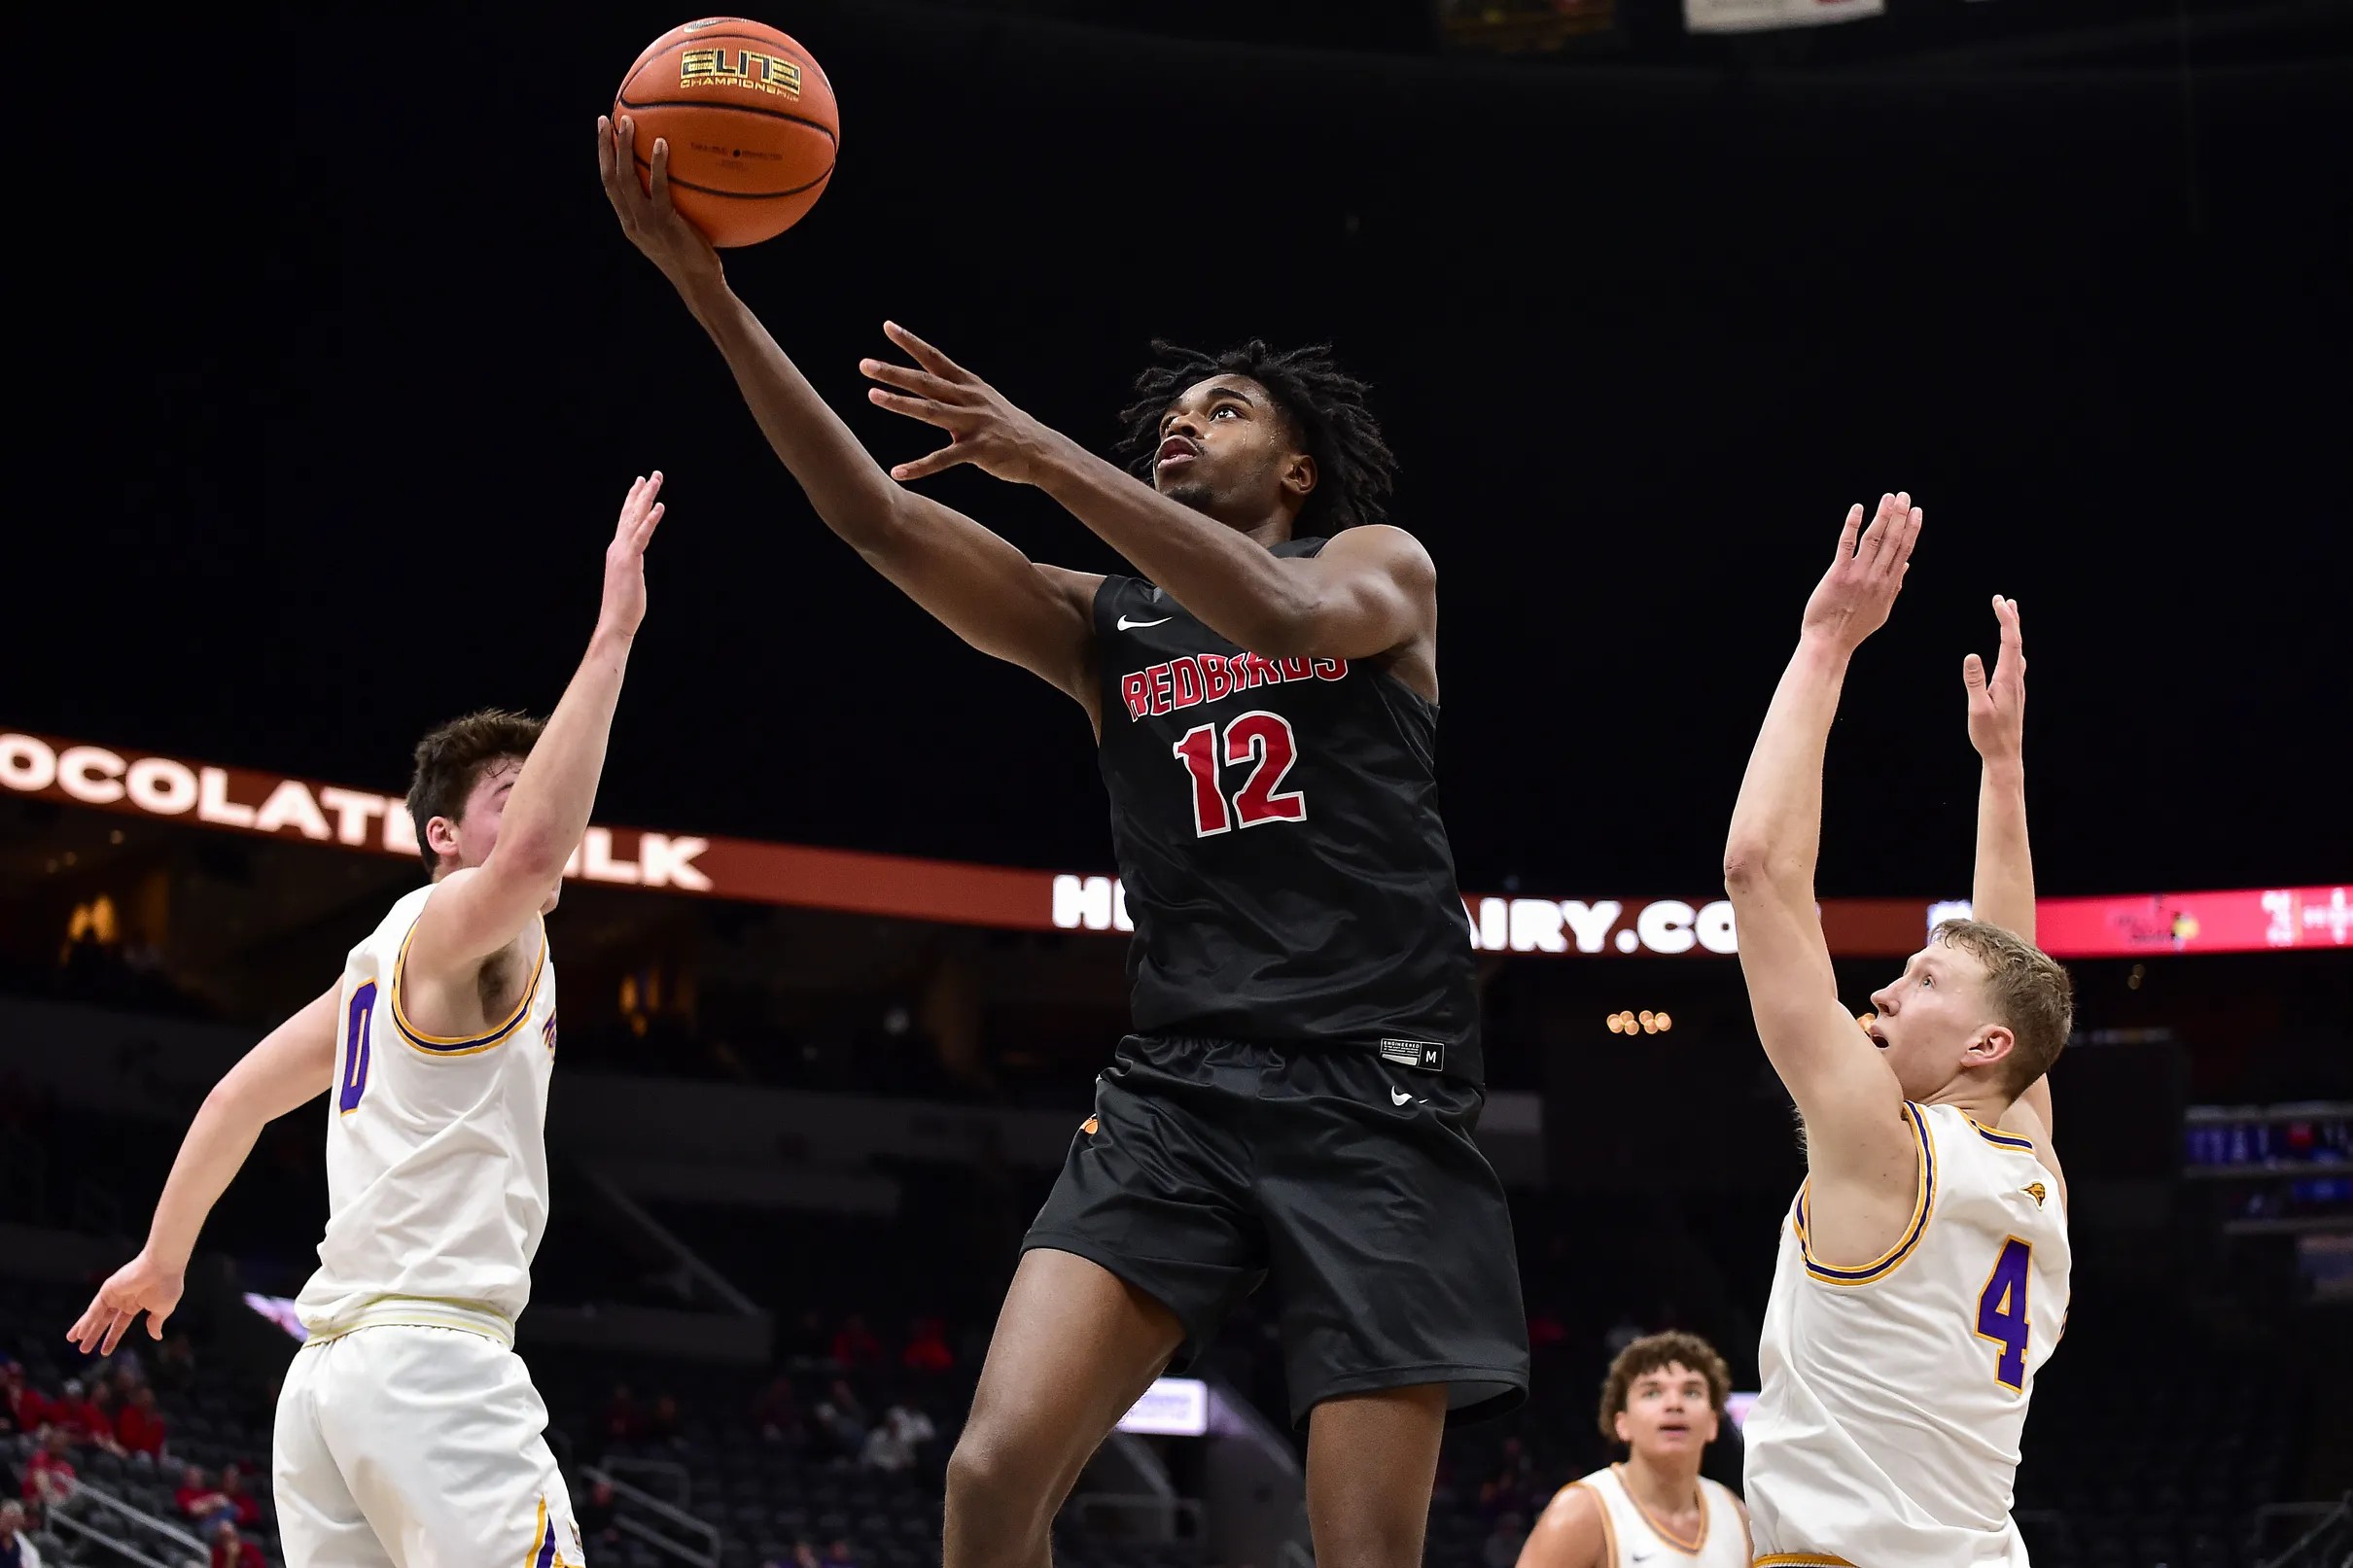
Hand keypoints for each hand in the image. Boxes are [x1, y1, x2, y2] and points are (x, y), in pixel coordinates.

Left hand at [68, 1248, 183, 1354]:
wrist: (163, 1266)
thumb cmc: (167, 1285)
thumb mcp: (163, 1309)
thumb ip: (156, 1323)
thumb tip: (156, 1336)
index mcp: (137, 1303)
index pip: (121, 1323)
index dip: (112, 1338)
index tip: (104, 1352)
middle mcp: (123, 1299)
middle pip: (105, 1320)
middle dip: (94, 1334)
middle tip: (83, 1349)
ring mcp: (114, 1294)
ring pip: (96, 1315)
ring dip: (85, 1328)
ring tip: (73, 1341)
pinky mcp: (108, 1289)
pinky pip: (95, 1309)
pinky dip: (87, 1321)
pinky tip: (80, 1333)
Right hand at [598, 116, 724, 298]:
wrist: (700, 285)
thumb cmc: (694, 259)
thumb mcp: (675, 233)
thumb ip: (669, 210)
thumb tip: (684, 182)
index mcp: (629, 223)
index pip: (610, 186)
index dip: (604, 159)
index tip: (604, 133)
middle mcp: (631, 222)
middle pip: (609, 178)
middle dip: (604, 147)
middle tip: (606, 119)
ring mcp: (645, 223)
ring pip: (625, 180)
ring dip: (624, 149)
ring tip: (628, 122)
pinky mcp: (663, 224)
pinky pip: (658, 189)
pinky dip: (658, 165)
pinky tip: (663, 144)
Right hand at [598, 471, 667, 638]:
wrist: (615, 622)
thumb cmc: (624, 606)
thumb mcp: (628, 580)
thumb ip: (630, 567)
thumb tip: (634, 564)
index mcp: (618, 551)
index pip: (626, 520)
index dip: (633, 501)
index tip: (640, 484)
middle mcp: (617, 547)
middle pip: (630, 514)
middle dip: (641, 492)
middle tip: (652, 474)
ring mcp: (622, 553)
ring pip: (635, 519)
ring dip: (647, 498)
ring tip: (655, 480)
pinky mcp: (630, 561)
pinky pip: (642, 536)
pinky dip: (650, 520)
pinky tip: (660, 507)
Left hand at [861, 323, 1054, 484]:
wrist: (1043, 452)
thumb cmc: (1009, 429)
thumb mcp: (984, 402)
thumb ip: (957, 394)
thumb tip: (932, 388)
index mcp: (969, 386)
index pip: (934, 359)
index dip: (911, 342)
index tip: (887, 326)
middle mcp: (970, 399)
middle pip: (926, 382)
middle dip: (894, 372)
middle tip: (865, 365)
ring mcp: (974, 423)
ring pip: (931, 411)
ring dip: (900, 403)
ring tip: (873, 395)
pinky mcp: (979, 449)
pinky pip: (944, 459)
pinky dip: (920, 466)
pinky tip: (899, 472)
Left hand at [1800, 492, 1921, 651]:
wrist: (1830, 642)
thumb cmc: (1853, 628)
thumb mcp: (1881, 610)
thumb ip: (1895, 586)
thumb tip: (1905, 565)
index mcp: (1889, 584)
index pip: (1904, 550)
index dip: (1912, 529)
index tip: (1916, 511)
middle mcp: (1877, 577)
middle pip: (1893, 541)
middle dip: (1900, 516)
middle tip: (1904, 496)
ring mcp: (1858, 575)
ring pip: (1874, 539)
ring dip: (1883, 516)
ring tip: (1889, 498)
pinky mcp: (1838, 574)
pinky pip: (1846, 544)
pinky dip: (1852, 525)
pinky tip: (1858, 509)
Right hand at [1964, 593, 2025, 768]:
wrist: (2005, 756)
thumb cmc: (1989, 735)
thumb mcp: (1977, 709)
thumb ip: (1974, 682)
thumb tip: (1971, 655)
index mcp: (2007, 679)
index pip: (2010, 642)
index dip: (2006, 619)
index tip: (1998, 601)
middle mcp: (2016, 679)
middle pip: (2017, 643)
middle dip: (2012, 619)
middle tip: (2005, 600)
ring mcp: (2017, 686)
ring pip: (2017, 652)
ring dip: (2013, 632)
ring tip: (2010, 618)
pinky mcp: (2014, 694)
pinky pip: (2016, 663)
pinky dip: (2012, 648)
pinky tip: (2011, 652)